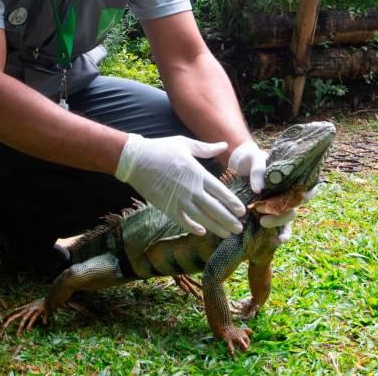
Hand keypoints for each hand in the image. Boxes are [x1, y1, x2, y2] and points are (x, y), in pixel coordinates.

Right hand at [115, 134, 245, 237]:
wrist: (136, 160)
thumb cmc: (161, 149)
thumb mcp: (185, 144)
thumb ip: (206, 148)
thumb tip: (224, 145)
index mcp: (197, 173)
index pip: (220, 192)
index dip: (232, 203)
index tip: (241, 211)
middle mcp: (191, 189)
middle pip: (215, 208)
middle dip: (229, 219)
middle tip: (239, 228)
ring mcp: (179, 200)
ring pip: (202, 218)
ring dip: (216, 227)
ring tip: (226, 233)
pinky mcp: (167, 207)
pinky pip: (183, 221)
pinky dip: (193, 227)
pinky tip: (202, 231)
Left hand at [228, 140, 320, 242]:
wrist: (239, 165)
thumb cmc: (252, 160)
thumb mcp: (254, 159)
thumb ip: (258, 171)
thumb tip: (259, 189)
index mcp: (291, 178)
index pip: (307, 187)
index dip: (308, 194)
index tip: (299, 198)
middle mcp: (289, 193)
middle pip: (295, 205)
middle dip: (282, 211)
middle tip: (261, 211)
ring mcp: (281, 204)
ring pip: (288, 217)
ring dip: (278, 221)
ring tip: (262, 222)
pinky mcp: (272, 213)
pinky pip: (282, 227)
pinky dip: (282, 235)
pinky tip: (276, 241)